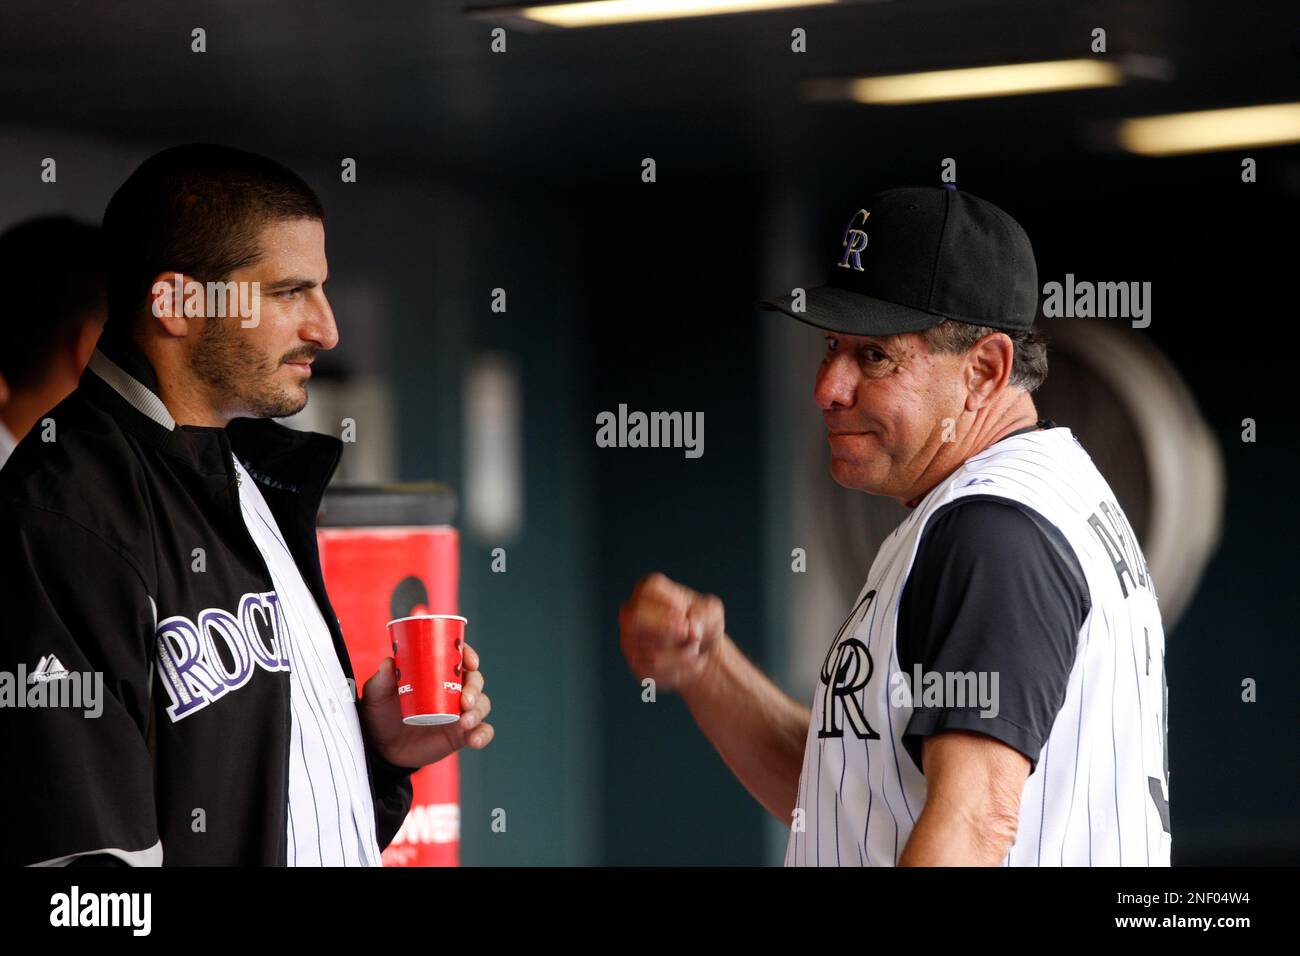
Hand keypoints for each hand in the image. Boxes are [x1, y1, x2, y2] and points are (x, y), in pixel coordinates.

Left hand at [359, 642, 494, 769]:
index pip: (459, 658)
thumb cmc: (380, 713)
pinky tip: (474, 740)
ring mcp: (459, 712)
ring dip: (478, 711)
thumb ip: (382, 679)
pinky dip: (483, 735)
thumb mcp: (377, 694)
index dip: (468, 655)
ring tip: (465, 722)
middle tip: (465, 700)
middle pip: (475, 681)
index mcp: (436, 673)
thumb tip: (388, 662)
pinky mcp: (461, 735)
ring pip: (482, 705)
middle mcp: (452, 690)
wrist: (380, 748)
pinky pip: (482, 732)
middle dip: (475, 688)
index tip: (470, 662)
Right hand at [618, 572, 724, 692]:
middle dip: (666, 628)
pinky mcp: (638, 667)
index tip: (686, 611)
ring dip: (682, 655)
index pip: (650, 589)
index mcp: (647, 591)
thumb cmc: (702, 623)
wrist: (701, 650)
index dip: (672, 602)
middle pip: (636, 618)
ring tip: (695, 649)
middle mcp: (631, 614)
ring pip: (651, 654)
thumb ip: (704, 614)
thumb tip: (691, 629)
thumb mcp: (711, 612)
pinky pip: (657, 673)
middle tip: (688, 633)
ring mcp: (630, 642)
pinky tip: (689, 664)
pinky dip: (681, 671)